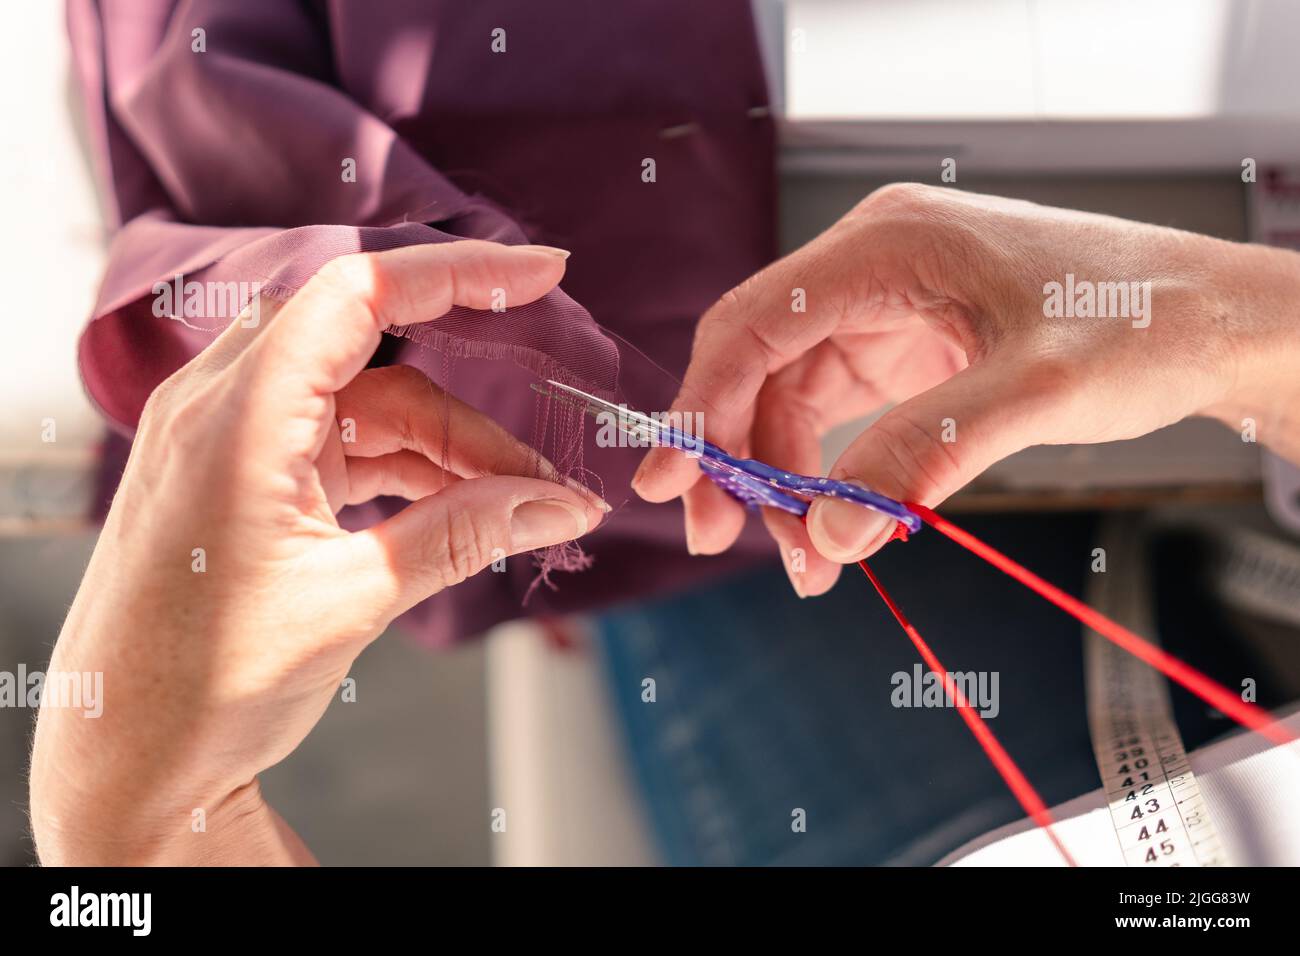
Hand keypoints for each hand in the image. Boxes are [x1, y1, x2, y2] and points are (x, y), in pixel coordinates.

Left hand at [29, 241, 605, 864]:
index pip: (358, 293)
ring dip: (449, 451)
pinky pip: (346, 444)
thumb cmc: (203, 686)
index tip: (542, 274)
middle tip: (546, 436)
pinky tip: (466, 510)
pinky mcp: (246, 475)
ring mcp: (233, 439)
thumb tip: (560, 505)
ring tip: (520, 507)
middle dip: (472, 402)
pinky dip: (410, 471)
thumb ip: (464, 536)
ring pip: (370, 407)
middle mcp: (224, 405)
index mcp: (236, 414)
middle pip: (378, 356)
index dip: (459, 272)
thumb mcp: (352, 602)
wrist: (125, 760)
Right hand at [635, 184, 1299, 595]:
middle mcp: (872, 268)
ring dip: (782, 479)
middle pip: (760, 364)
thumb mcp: (1036, 389)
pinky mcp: (905, 350)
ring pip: (791, 398)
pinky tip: (839, 527)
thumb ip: (926, 453)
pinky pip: (835, 414)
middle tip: (719, 540)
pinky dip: (827, 474)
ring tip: (804, 564)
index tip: (668, 478)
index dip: (702, 402)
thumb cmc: (1140, 322)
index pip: (757, 322)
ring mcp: (885, 310)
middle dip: (735, 456)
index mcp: (888, 245)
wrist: (1212, 321)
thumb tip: (831, 533)